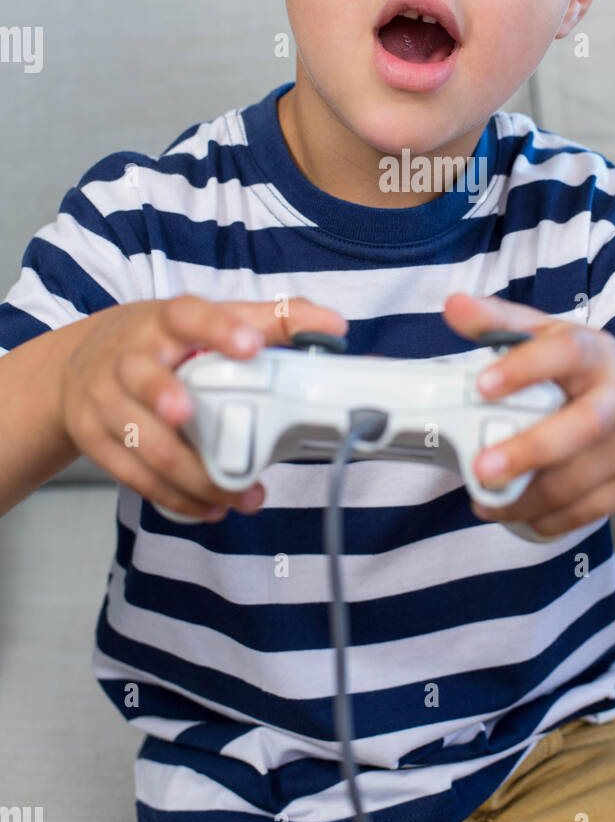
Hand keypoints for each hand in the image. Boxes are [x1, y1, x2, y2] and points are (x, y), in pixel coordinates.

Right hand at [60, 293, 346, 521]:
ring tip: (239, 492)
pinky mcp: (95, 440)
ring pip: (145, 441)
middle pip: (144, 377)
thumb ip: (269, 320)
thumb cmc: (156, 343)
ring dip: (193, 473)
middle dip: (167, 397)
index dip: (218, 329)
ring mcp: (106, 400)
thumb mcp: (204, 319)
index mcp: (163, 322)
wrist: (75, 369)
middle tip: (191, 414)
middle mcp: (128, 357)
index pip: (188, 315)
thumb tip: (331, 325)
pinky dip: (175, 497)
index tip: (250, 345)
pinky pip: (134, 476)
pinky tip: (209, 506)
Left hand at [443, 292, 614, 537]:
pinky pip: (588, 510)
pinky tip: (516, 514)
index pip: (565, 352)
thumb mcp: (551, 336)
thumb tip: (453, 306)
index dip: (525, 367)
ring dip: (527, 497)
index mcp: (596, 353)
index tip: (482, 384)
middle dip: (530, 449)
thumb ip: (500, 322)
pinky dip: (548, 519)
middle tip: (480, 468)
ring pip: (580, 479)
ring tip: (484, 500)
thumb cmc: (588, 370)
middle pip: (584, 425)